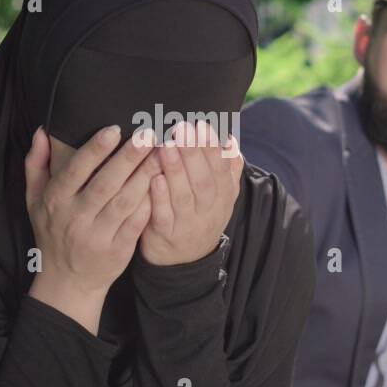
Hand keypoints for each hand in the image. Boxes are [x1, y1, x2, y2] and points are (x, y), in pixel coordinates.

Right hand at [25, 125, 159, 330]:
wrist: (67, 280)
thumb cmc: (52, 231)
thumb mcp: (34, 199)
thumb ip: (36, 164)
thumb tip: (42, 131)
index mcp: (56, 201)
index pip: (76, 171)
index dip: (94, 150)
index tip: (114, 129)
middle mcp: (75, 218)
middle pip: (105, 184)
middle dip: (128, 158)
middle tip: (148, 135)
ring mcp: (97, 235)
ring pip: (125, 202)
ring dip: (145, 177)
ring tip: (163, 154)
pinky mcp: (118, 250)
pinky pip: (136, 224)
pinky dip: (150, 204)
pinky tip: (163, 184)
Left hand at [139, 121, 243, 265]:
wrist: (184, 261)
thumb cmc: (198, 216)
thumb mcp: (219, 197)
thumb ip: (227, 170)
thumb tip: (231, 140)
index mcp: (223, 197)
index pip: (221, 169)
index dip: (212, 148)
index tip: (202, 124)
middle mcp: (209, 211)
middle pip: (204, 181)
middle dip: (194, 153)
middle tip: (182, 128)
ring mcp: (188, 225)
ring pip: (184, 196)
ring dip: (176, 170)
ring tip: (167, 146)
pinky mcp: (166, 236)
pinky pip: (164, 216)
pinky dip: (160, 198)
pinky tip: (155, 179)